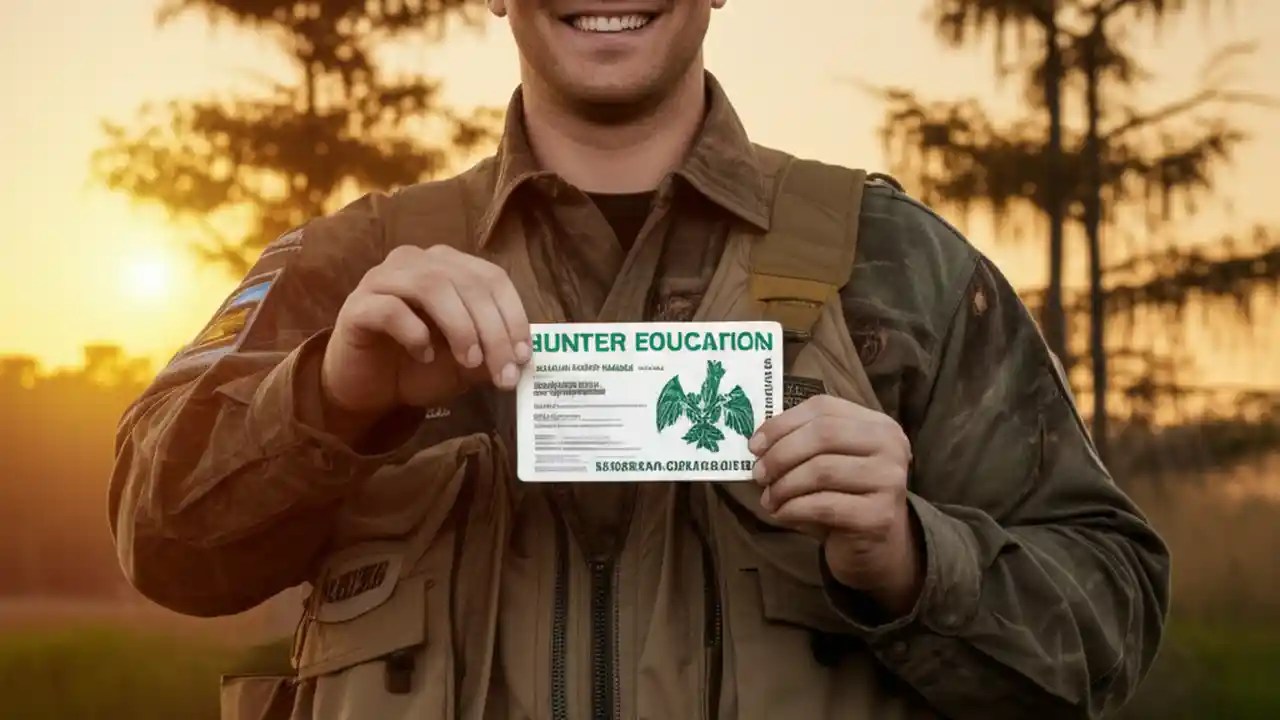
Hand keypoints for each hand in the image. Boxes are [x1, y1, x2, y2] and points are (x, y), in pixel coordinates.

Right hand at [320, 244, 530, 436]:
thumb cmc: (419, 367)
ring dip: (460, 327)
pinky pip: (391, 308)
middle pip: (467, 283)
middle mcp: (416, 261)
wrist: (369, 390)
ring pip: (432, 287)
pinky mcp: (358, 306)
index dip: (513, 316)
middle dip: (493, 331)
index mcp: (448, 265)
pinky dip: (415, 333)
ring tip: (470, 362)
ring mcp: (383, 279)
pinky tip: (424, 356)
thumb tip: (526, 355)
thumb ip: (494, 350)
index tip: (524, 357)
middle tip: (503, 372)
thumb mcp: (467, 361)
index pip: (492, 278)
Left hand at [748, 395, 922, 616]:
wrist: (876, 548)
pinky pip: (824, 505)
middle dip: (781, 454)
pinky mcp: (879, 516)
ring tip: (768, 498)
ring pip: (821, 470)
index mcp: (878, 425)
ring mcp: (889, 480)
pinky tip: (781, 514)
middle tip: (758, 474)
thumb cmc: (844, 498)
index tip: (754, 445)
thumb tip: (758, 441)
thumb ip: (801, 442)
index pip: (823, 409)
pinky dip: (793, 508)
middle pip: (823, 435)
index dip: (782, 424)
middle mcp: (891, 447)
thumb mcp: (826, 462)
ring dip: (783, 485)